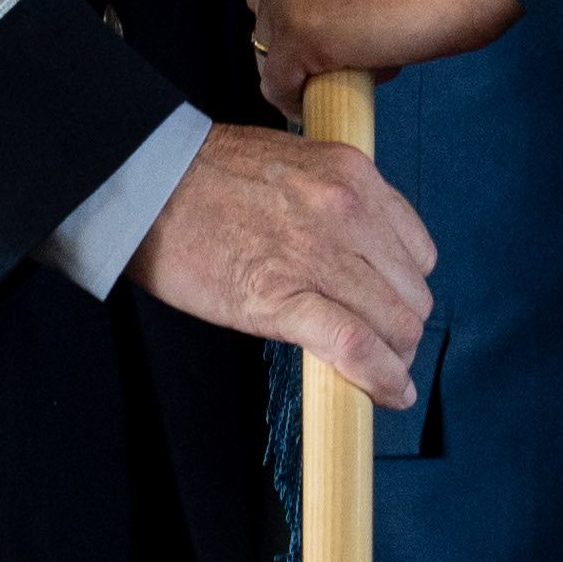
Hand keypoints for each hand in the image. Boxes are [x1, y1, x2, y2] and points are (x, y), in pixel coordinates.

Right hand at [123, 120, 438, 408]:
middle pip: (411, 293)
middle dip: (402, 328)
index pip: (416, 249)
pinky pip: (357, 346)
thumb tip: (359, 257)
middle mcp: (348, 211)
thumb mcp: (295, 166)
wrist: (145, 184)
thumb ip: (337, 203)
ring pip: (395, 323)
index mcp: (352, 174)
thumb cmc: (206, 176)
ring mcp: (319, 255)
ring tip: (381, 375)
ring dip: (395, 358)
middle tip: (383, 349)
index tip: (393, 307)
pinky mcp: (284, 298)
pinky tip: (388, 394)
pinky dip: (381, 377)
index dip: (408, 288)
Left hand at [248, 0, 524, 117]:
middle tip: (353, 43)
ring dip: (311, 64)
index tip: (331, 20)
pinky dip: (296, 100)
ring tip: (365, 60)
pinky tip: (320, 103)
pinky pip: (279, 85)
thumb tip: (323, 4)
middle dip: (302, 33)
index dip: (303, 3)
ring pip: (272, 50)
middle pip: (266, 11)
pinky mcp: (300, 33)